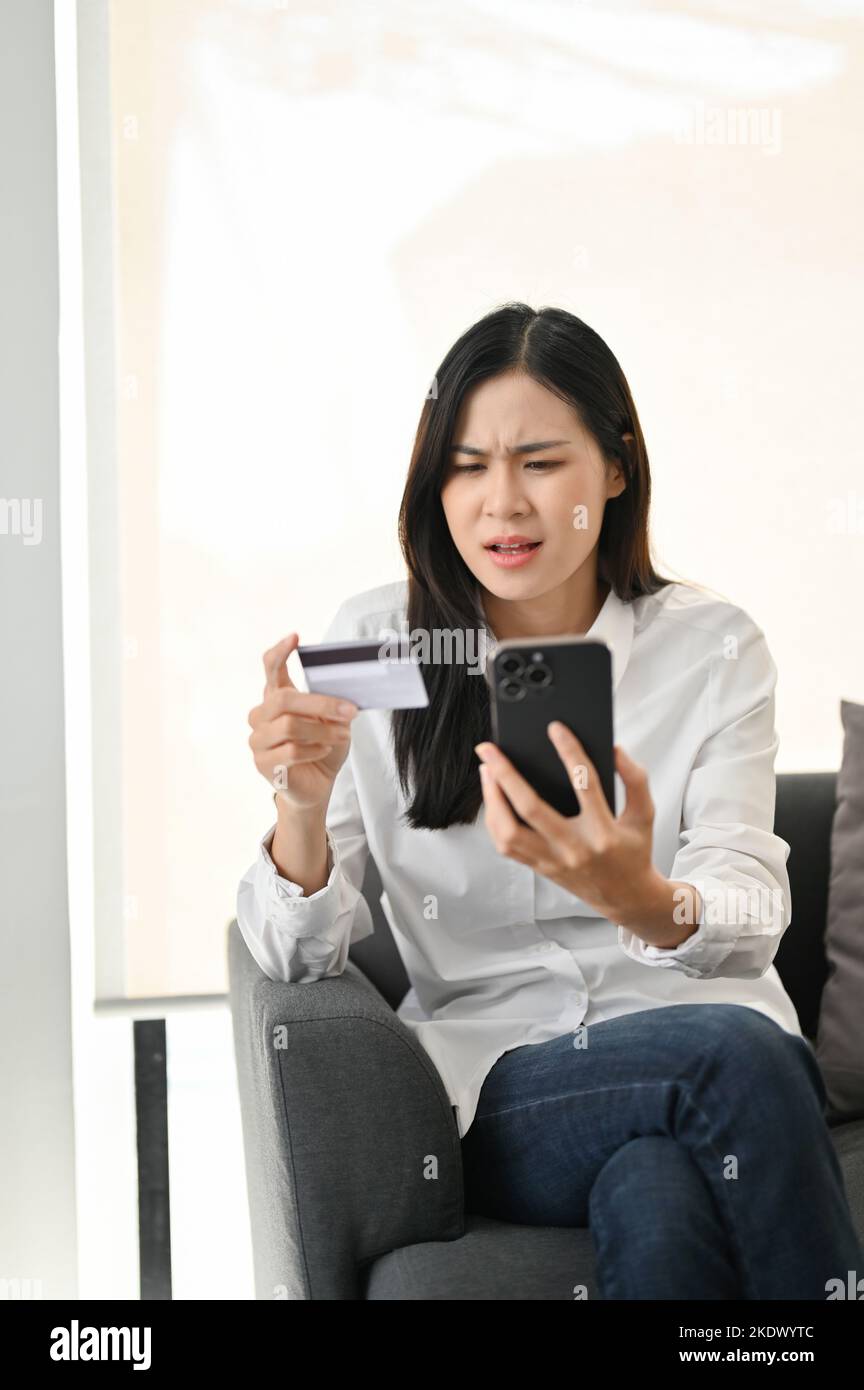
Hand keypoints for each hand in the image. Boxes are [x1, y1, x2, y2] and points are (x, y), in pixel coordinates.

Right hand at [247, 634, 358, 811]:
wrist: (317, 784)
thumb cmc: (323, 746)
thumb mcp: (331, 719)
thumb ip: (329, 701)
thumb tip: (343, 686)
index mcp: (276, 696)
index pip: (270, 668)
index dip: (280, 652)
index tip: (295, 637)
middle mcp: (261, 714)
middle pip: (284, 699)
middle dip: (321, 703)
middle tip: (350, 710)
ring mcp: (258, 739)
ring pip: (289, 726)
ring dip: (322, 730)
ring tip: (341, 735)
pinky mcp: (263, 763)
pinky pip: (291, 751)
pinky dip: (315, 749)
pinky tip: (324, 750)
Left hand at [474, 721, 660, 922]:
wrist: (624, 897)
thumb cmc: (633, 851)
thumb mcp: (644, 815)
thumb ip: (635, 780)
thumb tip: (615, 749)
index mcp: (603, 833)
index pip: (585, 784)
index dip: (570, 752)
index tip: (555, 728)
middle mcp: (574, 849)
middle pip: (530, 808)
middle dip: (505, 775)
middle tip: (489, 749)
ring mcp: (552, 861)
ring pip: (508, 831)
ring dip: (492, 798)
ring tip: (486, 771)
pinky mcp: (539, 867)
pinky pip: (506, 845)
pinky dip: (494, 819)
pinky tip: (492, 797)